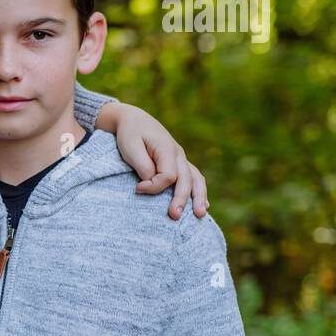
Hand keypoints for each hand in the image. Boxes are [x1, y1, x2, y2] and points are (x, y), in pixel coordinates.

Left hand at [105, 104, 209, 219]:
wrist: (133, 119)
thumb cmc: (130, 134)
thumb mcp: (130, 148)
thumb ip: (143, 166)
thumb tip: (151, 183)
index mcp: (167, 149)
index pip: (168, 175)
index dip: (154, 186)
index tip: (138, 188)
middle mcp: (178, 154)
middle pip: (186, 180)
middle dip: (182, 199)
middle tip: (174, 216)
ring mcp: (181, 158)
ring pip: (196, 179)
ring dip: (199, 197)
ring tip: (200, 215)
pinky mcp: (179, 162)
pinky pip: (194, 177)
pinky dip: (199, 191)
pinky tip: (204, 205)